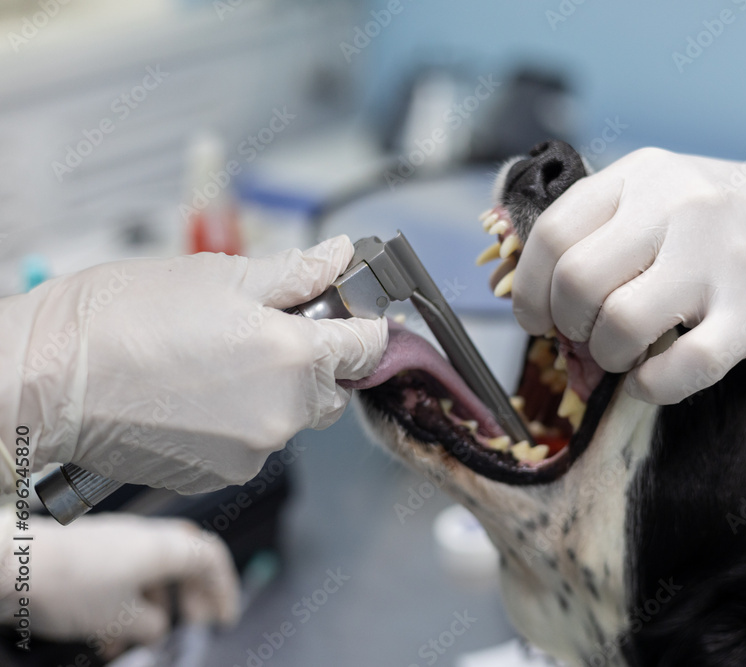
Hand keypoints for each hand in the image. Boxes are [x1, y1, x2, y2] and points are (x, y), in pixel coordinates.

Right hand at [2, 236, 386, 492]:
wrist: (46, 377)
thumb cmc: (122, 320)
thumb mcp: (220, 275)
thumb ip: (294, 273)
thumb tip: (340, 255)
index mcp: (294, 357)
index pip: (368, 346)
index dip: (364, 324)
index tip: (353, 314)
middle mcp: (283, 414)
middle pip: (331, 386)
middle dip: (313, 358)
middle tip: (264, 328)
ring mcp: (253, 451)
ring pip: (290, 416)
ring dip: (273, 390)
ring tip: (215, 358)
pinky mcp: (220, 474)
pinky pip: (253, 442)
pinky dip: (239, 419)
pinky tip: (196, 391)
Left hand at [4, 513, 238, 650]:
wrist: (13, 562)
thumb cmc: (69, 585)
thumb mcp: (120, 619)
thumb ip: (151, 625)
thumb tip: (158, 627)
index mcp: (164, 547)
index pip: (211, 559)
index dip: (223, 589)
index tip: (221, 617)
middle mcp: (147, 535)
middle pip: (185, 561)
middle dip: (191, 595)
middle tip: (192, 622)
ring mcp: (119, 538)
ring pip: (153, 569)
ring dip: (155, 603)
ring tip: (142, 638)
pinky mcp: (94, 546)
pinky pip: (126, 571)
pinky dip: (129, 598)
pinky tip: (110, 631)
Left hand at [513, 139, 745, 403]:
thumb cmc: (724, 215)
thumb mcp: (660, 190)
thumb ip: (600, 227)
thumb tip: (535, 296)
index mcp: (641, 176)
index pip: (553, 235)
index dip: (530, 288)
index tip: (538, 316)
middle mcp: (676, 208)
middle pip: (578, 282)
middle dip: (567, 325)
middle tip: (585, 335)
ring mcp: (716, 259)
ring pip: (621, 326)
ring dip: (608, 356)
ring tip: (625, 352)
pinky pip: (680, 368)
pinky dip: (650, 387)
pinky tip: (653, 378)